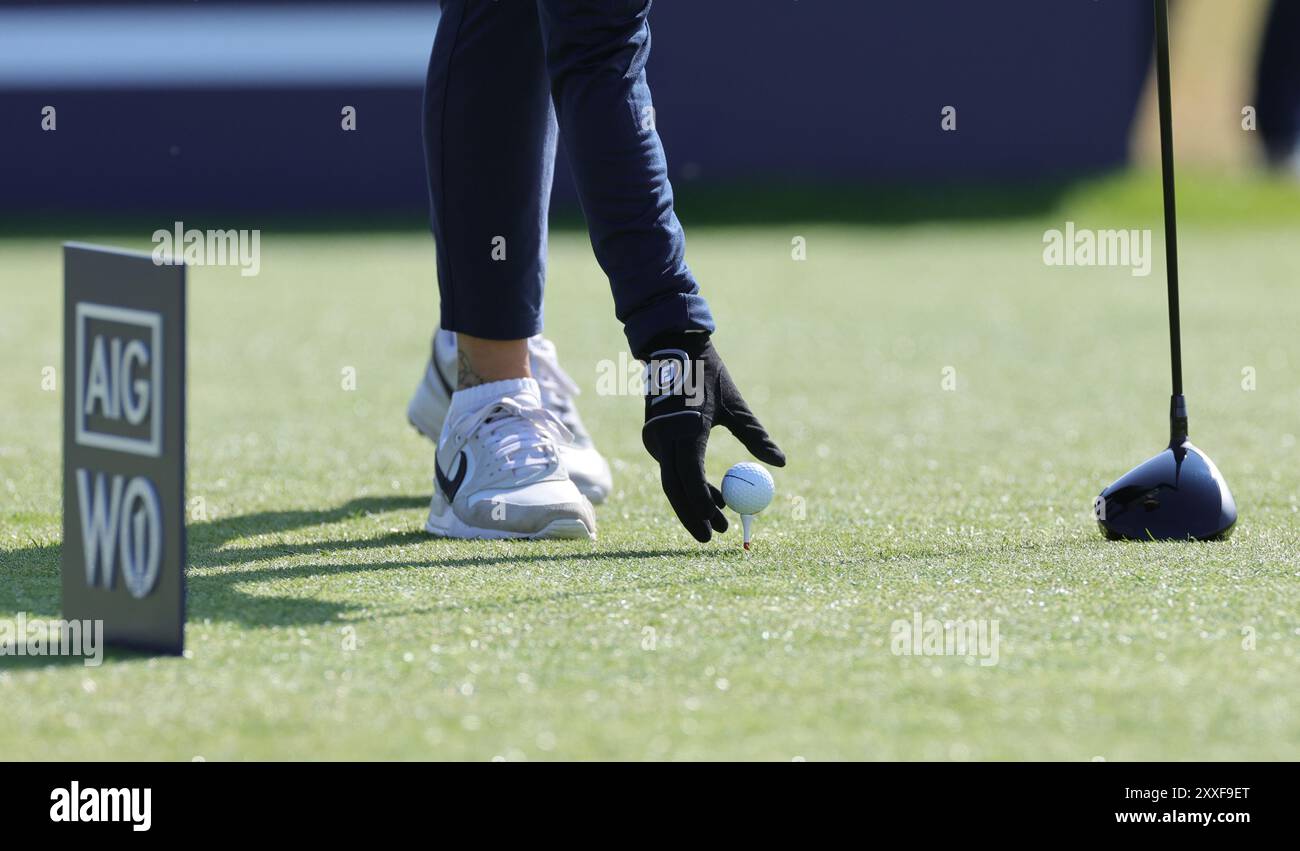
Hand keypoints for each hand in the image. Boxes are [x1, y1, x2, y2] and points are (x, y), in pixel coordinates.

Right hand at [640, 334, 785, 541]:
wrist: (671, 348)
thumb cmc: (708, 374)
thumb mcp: (735, 405)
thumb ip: (755, 436)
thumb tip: (780, 462)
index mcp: (686, 430)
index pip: (691, 480)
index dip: (704, 507)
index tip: (720, 526)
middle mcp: (664, 438)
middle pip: (676, 490)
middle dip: (695, 515)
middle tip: (717, 534)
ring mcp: (655, 439)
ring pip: (673, 481)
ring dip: (694, 502)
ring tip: (723, 515)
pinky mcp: (654, 439)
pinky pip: (671, 469)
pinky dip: (689, 484)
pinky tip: (713, 494)